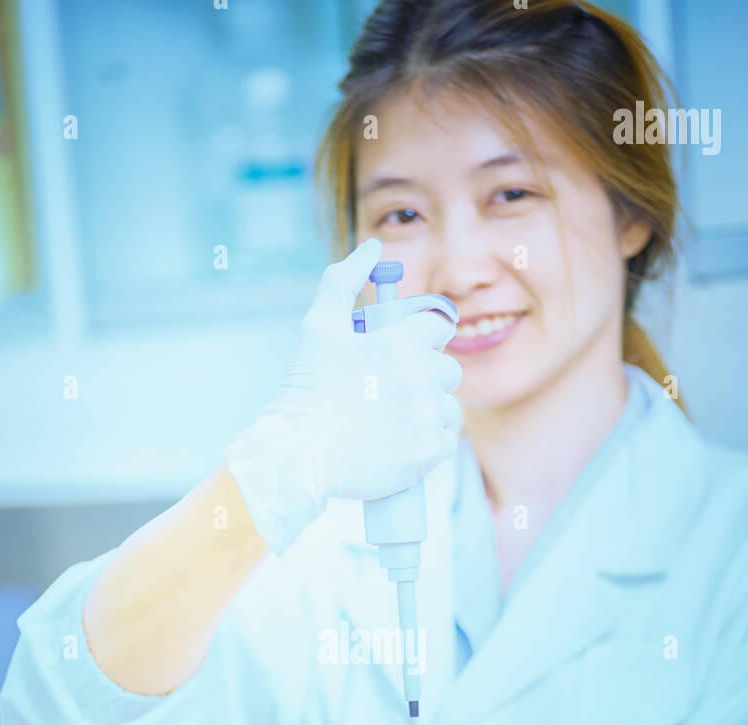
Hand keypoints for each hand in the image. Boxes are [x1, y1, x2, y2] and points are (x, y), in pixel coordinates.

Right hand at [226, 238, 462, 554]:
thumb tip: (372, 246)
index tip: (406, 354)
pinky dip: (427, 445)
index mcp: (401, 342)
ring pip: (449, 409)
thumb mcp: (319, 327)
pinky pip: (445, 442)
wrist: (297, 455)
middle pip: (449, 370)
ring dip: (429, 413)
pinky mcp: (428, 453)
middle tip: (392, 393)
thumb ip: (344, 280)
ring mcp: (427, 417)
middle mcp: (421, 377)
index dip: (424, 338)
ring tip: (392, 422)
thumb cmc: (306, 390)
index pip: (440, 326)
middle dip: (426, 379)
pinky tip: (399, 445)